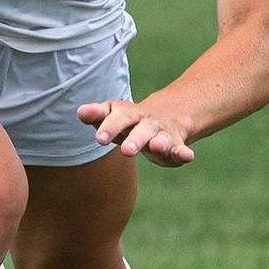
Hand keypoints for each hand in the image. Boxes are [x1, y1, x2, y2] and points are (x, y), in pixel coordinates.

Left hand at [78, 98, 195, 166]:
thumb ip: (97, 115)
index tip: (99, 138)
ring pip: (161, 140)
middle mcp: (146, 123)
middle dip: (134, 140)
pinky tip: (188, 156)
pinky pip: (180, 150)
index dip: (108, 126)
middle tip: (126, 151)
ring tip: (155, 147)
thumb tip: (80, 112)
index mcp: (127, 114)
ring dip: (159, 144)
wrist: (165, 115)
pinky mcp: (175, 146)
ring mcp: (162, 134)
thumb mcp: (113, 115)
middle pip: (140, 130)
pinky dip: (184, 153)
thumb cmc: (128, 121)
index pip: (117, 117)